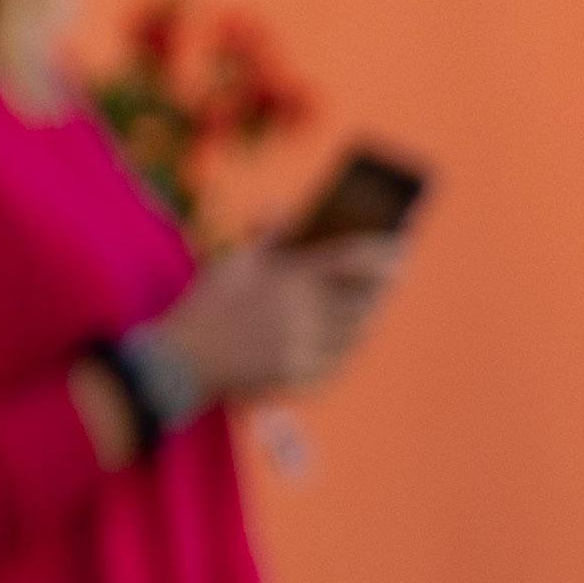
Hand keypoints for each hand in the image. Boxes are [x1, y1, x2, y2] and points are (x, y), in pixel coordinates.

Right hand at [163, 229, 400, 404]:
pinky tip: (344, 339)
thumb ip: (268, 237)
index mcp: (287, 279)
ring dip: (365, 318)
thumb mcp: (235, 264)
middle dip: (381, 289)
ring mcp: (303, 348)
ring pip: (355, 333)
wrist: (182, 361)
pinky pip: (338, 362)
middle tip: (394, 278)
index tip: (401, 245)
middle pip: (362, 299)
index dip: (382, 252)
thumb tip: (281, 205)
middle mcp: (301, 314)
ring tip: (369, 306)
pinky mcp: (301, 378)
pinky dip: (344, 349)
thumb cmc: (209, 306)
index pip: (351, 260)